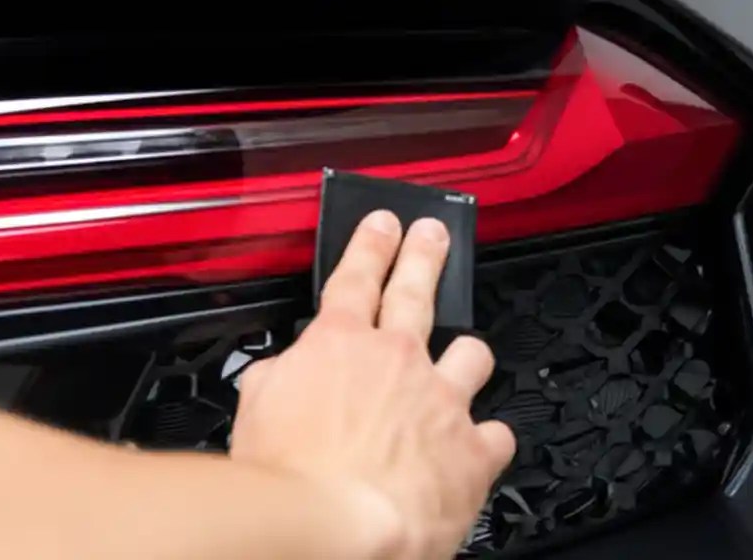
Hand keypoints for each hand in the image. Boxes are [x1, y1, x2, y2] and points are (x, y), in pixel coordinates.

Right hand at [229, 210, 514, 558]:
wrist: (337, 533)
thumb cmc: (287, 485)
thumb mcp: (255, 415)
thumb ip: (277, 381)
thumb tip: (280, 376)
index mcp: (338, 348)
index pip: (355, 278)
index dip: (371, 246)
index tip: (384, 224)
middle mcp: (397, 362)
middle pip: (417, 292)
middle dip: (425, 257)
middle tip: (433, 235)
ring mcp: (442, 401)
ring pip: (471, 354)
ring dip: (465, 356)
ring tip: (465, 356)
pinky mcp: (474, 449)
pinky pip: (496, 431)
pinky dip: (488, 438)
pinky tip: (482, 444)